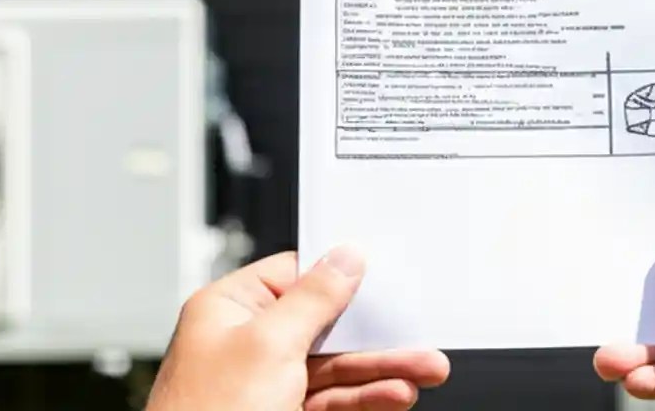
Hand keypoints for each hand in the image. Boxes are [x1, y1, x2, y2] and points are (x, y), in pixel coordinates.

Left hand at [146, 247, 449, 410]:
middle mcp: (243, 343)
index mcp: (228, 310)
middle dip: (375, 335)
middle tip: (420, 334)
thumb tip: (344, 258)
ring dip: (380, 370)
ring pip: (332, 368)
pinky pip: (328, 400)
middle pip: (322, 327)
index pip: (292, 276)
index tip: (383, 279)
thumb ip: (314, 300)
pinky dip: (362, 398)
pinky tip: (395, 395)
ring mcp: (262, 384)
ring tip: (426, 371)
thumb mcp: (270, 344)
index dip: (338, 276)